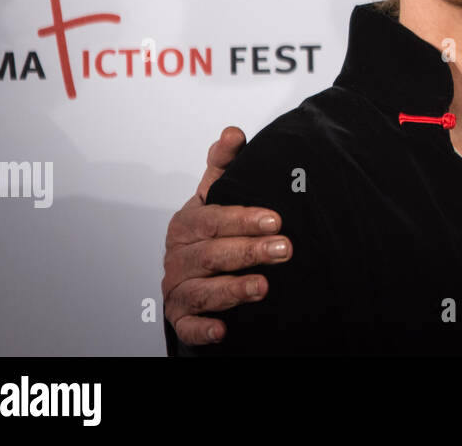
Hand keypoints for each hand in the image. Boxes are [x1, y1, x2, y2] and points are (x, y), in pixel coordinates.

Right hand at [162, 126, 291, 344]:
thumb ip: (224, 166)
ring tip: (263, 287)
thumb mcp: (215, 196)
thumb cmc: (210, 232)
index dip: (243, 218)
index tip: (275, 218)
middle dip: (249, 251)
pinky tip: (223, 330)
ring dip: (232, 289)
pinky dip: (202, 328)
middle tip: (284, 249)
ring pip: (201, 290)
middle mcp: (178, 255)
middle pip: (211, 253)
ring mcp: (178, 287)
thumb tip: (233, 132)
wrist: (194, 275)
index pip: (213, 218)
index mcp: (187, 223)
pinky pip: (187, 325)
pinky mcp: (180, 317)